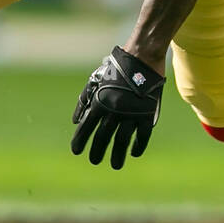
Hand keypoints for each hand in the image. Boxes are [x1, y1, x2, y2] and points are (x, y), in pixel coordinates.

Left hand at [70, 46, 164, 168]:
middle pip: (103, 137)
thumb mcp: (96, 80)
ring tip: (115, 165)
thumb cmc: (117, 68)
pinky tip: (134, 153)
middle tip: (94, 161)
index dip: (80, 140)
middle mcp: (114, 109)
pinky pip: (142, 135)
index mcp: (100, 101)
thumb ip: (85, 100)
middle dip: (97, 151)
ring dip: (117, 155)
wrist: (142, 57)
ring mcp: (132, 112)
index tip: (76, 152)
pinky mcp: (147, 113)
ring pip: (122, 140)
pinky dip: (138, 146)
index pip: (86, 126)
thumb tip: (76, 121)